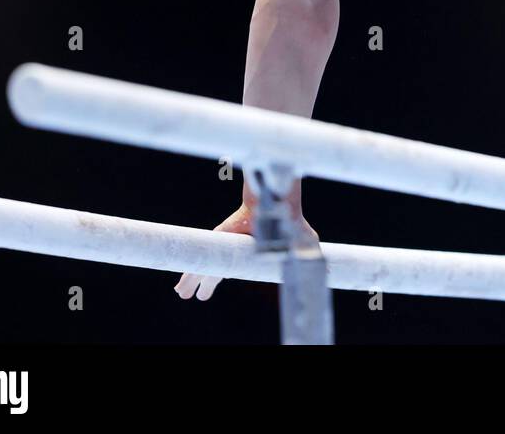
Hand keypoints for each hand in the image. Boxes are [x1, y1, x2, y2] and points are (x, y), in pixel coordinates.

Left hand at [174, 204, 317, 300]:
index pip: (232, 269)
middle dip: (205, 283)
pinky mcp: (218, 241)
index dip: (221, 279)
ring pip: (204, 269)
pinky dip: (189, 276)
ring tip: (181, 293)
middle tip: (198, 296)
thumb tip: (323, 269)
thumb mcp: (302, 243)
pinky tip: (181, 287)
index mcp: (248, 251)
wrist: (278, 208)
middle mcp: (233, 250)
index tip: (210, 290)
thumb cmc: (291, 222)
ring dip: (192, 282)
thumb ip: (306, 256)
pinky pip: (201, 263)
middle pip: (215, 271)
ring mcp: (223, 246)